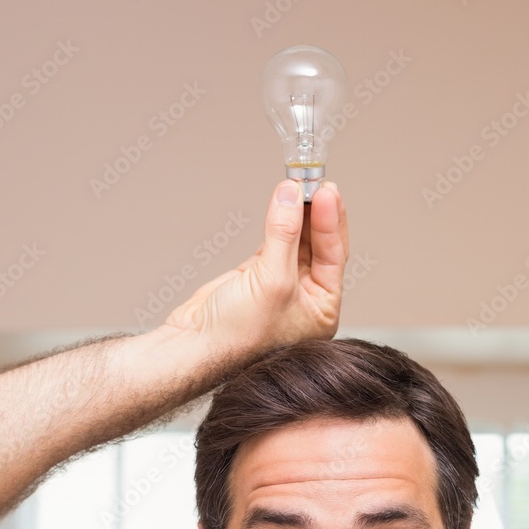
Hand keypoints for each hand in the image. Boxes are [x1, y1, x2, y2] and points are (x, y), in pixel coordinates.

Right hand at [161, 179, 348, 352]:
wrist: (195, 346)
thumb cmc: (238, 334)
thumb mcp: (272, 280)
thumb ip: (284, 234)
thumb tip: (292, 195)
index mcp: (322, 311)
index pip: (334, 257)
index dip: (330, 221)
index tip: (326, 190)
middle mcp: (305, 300)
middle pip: (318, 246)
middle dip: (315, 213)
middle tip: (313, 181)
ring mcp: (280, 286)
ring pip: (295, 241)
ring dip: (296, 213)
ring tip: (298, 184)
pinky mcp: (256, 276)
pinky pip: (274, 241)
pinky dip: (277, 221)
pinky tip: (281, 201)